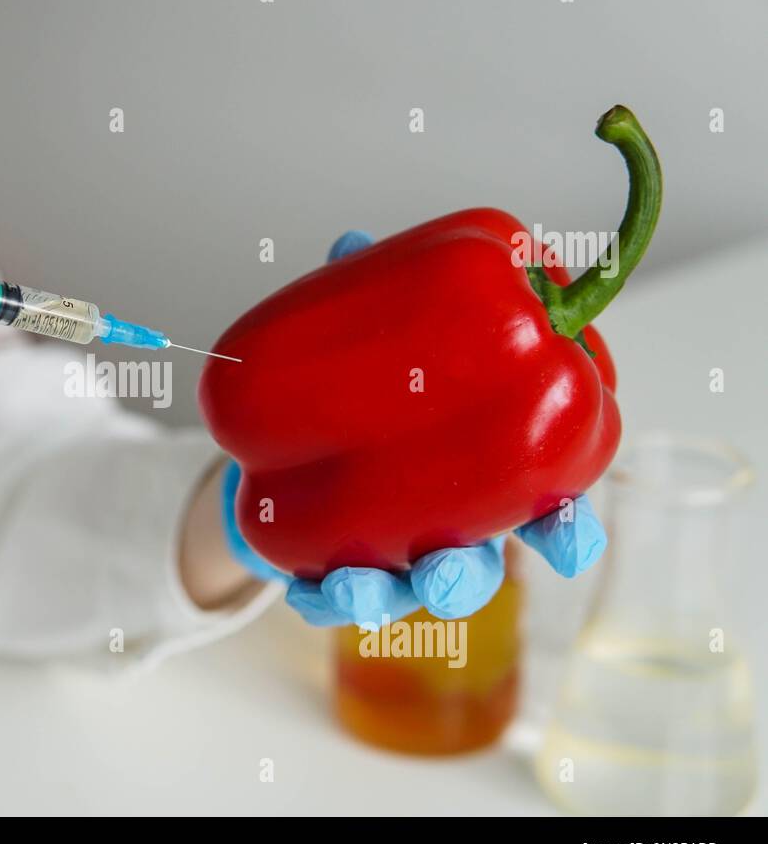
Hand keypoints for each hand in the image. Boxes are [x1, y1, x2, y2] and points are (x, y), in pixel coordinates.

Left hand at [220, 230, 606, 626]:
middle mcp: (443, 524)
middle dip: (468, 577)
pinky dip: (323, 598)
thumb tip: (351, 244)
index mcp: (477, 473)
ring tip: (360, 587)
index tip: (563, 539)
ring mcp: (390, 555)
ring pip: (404, 592)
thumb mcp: (365, 337)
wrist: (280, 440)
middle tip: (449, 567)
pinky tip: (309, 592)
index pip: (537, 505)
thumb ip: (368, 296)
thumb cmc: (356, 385)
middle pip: (477, 568)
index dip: (561, 526)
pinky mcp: (333, 570)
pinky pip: (331, 599)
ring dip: (387, 596)